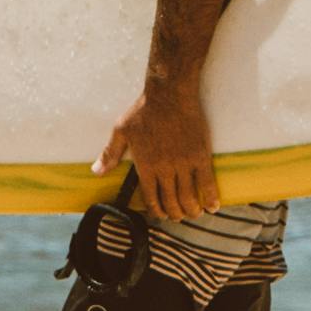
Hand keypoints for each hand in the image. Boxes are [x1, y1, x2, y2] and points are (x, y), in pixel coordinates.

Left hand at [99, 84, 217, 220]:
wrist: (170, 93)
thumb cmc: (143, 110)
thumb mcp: (121, 130)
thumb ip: (110, 153)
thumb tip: (96, 172)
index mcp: (145, 166)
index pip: (151, 198)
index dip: (157, 211)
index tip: (161, 215)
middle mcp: (165, 169)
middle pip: (171, 202)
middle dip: (175, 214)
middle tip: (178, 217)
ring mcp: (184, 163)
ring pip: (188, 197)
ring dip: (192, 210)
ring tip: (194, 213)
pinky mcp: (200, 156)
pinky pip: (206, 182)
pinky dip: (211, 197)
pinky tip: (213, 206)